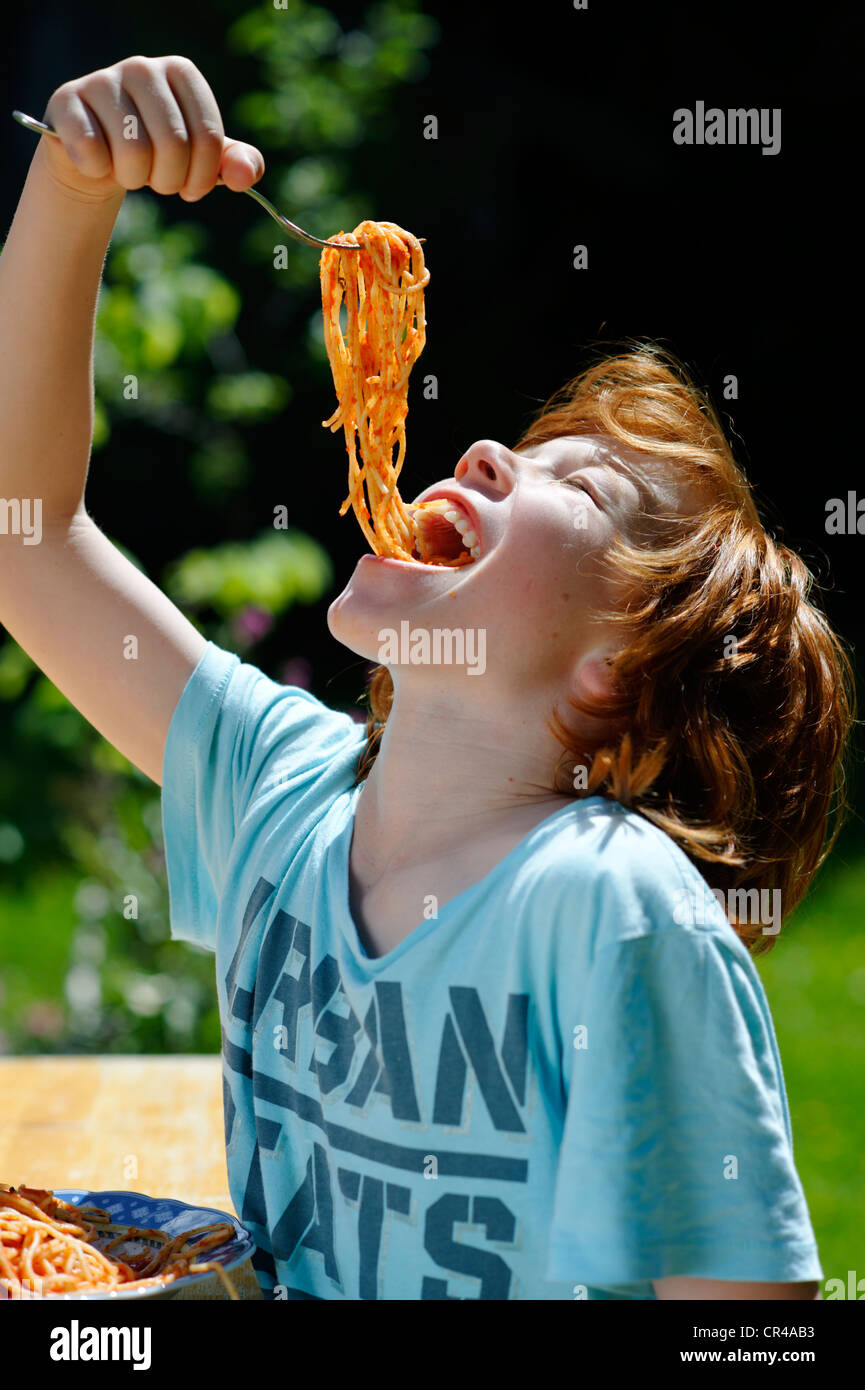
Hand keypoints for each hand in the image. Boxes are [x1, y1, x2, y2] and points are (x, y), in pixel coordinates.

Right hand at [39, 54, 263, 201]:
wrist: (100, 157)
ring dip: (135, 180)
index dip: (203, 178)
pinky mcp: (67, 101)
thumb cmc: (158, 155)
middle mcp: (142, 67)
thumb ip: (237, 165)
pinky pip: (92, 153)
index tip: (190, 187)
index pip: (208, 137)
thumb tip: (245, 177)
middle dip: (170, 182)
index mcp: (182, 72)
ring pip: (134, 154)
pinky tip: (97, 162)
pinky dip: (99, 172)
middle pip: (173, 146)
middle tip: (158, 181)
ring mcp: (102, 80)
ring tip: (130, 170)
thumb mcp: (203, 160)